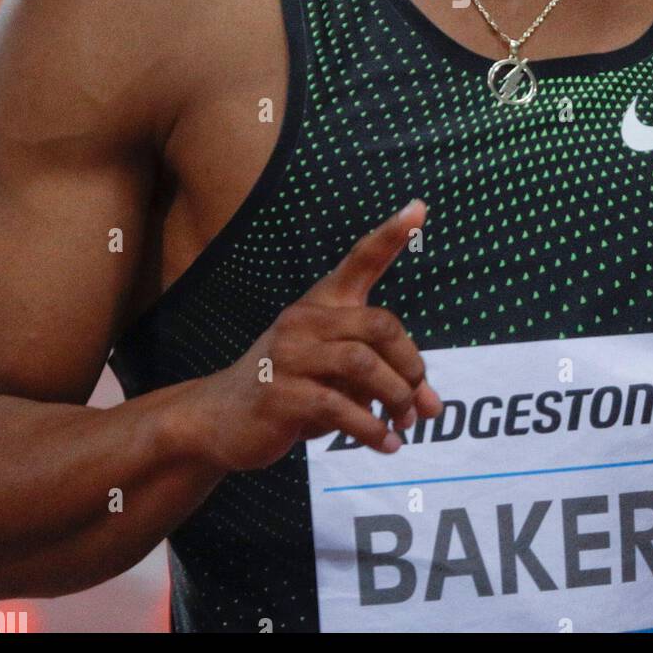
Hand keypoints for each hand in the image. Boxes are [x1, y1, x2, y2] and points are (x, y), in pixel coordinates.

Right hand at [195, 200, 442, 471]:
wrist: (221, 419)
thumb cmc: (291, 387)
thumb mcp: (336, 374)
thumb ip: (384, 379)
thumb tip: (432, 407)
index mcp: (323, 303)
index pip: (361, 259)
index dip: (391, 234)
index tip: (420, 207)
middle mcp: (307, 318)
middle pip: (381, 325)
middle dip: (411, 366)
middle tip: (420, 402)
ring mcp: (290, 354)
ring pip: (364, 364)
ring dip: (395, 398)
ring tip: (403, 425)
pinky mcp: (280, 393)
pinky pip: (339, 407)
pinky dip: (370, 429)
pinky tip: (385, 444)